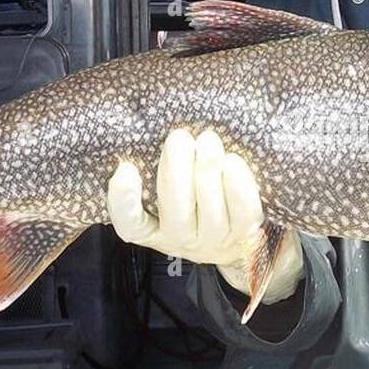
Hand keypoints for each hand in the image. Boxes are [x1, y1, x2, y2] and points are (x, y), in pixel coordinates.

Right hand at [107, 128, 303, 302]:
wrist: (236, 236)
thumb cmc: (193, 199)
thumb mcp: (167, 191)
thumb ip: (155, 167)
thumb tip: (144, 127)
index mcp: (152, 229)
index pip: (130, 225)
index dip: (123, 201)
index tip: (125, 168)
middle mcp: (180, 240)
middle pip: (175, 208)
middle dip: (177, 167)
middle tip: (179, 137)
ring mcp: (214, 241)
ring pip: (209, 209)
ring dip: (208, 169)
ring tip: (208, 140)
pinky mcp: (245, 235)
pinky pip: (243, 210)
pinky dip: (238, 183)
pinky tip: (232, 160)